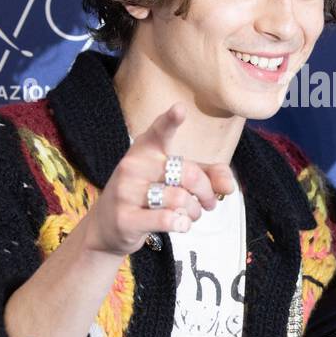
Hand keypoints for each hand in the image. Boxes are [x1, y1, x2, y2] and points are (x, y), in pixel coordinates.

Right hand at [79, 102, 236, 256]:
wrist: (106, 227)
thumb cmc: (147, 196)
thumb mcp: (175, 180)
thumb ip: (206, 176)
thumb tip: (228, 186)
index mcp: (146, 149)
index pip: (159, 131)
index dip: (171, 121)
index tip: (180, 109)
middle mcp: (133, 166)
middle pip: (188, 173)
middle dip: (207, 192)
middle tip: (208, 203)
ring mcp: (126, 191)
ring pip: (180, 198)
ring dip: (194, 211)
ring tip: (191, 215)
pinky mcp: (125, 218)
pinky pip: (166, 219)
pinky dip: (182, 224)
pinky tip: (181, 224)